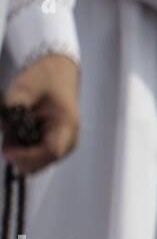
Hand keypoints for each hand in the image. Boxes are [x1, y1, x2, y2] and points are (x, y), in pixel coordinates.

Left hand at [2, 54, 78, 175]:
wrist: (58, 73)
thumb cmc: (45, 78)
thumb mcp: (24, 88)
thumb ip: (12, 109)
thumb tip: (2, 128)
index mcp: (66, 125)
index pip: (51, 152)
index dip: (27, 156)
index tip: (7, 149)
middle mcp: (68, 140)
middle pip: (40, 164)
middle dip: (18, 154)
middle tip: (7, 135)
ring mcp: (63, 146)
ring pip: (34, 165)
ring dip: (18, 152)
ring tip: (14, 130)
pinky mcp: (55, 145)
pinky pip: (34, 159)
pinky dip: (22, 150)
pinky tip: (20, 133)